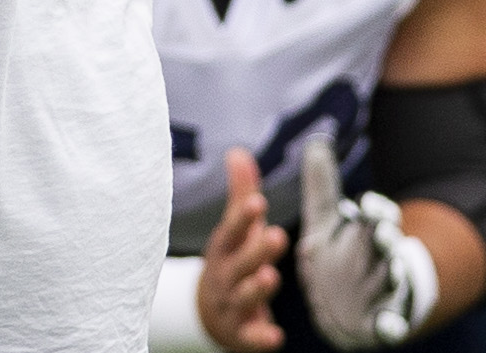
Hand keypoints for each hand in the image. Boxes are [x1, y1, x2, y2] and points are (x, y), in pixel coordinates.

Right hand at [198, 149, 286, 350]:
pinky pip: (249, 336)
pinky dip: (260, 337)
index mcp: (224, 248)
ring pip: (242, 297)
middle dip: (256, 250)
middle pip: (239, 263)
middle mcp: (224, 275)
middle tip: (277, 235)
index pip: (232, 230)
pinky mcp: (240, 333)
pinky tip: (275, 336)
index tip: (259, 201)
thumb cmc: (231, 261)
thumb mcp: (235, 230)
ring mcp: (230, 305)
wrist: (208, 314)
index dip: (243, 217)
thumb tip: (239, 151)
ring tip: (271, 276)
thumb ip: (241, 193)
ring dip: (256, 289)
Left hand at [296, 138, 434, 348]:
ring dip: (390, 275)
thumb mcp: (325, 223)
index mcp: (366, 235)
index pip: (374, 217)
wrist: (351, 311)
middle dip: (383, 238)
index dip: (373, 211)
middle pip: (383, 246)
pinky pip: (390, 326)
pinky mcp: (382, 324)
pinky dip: (391, 327)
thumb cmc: (339, 259)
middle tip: (381, 230)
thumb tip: (315, 140)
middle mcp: (378, 261)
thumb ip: (322, 186)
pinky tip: (389, 329)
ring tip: (391, 268)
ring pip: (389, 281)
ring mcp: (382, 293)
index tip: (367, 204)